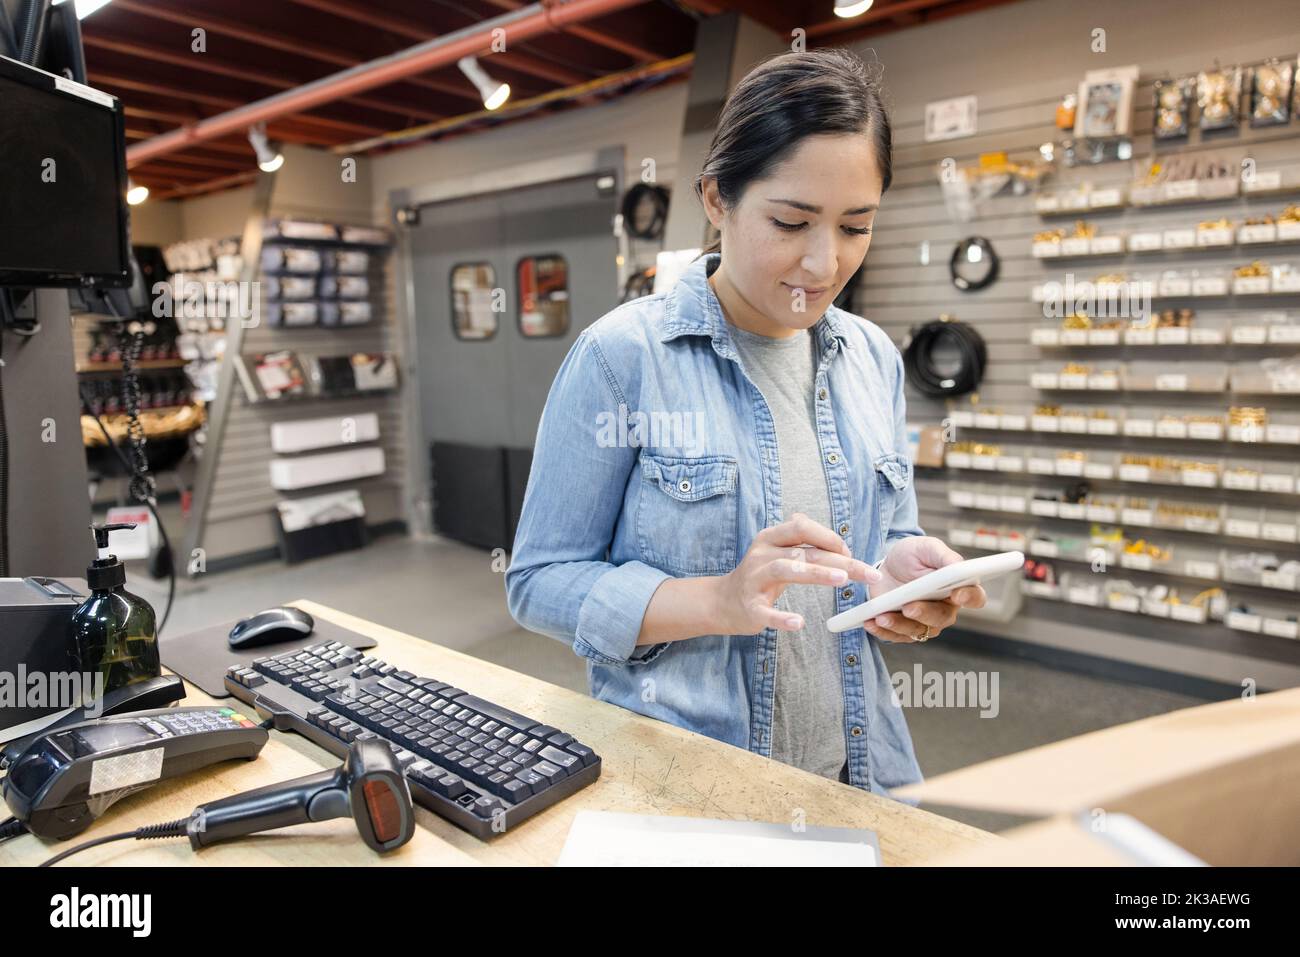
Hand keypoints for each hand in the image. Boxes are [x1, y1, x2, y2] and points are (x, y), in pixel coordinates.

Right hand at [714, 513, 882, 633]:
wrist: (722, 601)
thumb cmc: (757, 576)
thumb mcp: (774, 551)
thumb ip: (798, 540)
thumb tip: (824, 531)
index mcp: (769, 539)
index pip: (802, 527)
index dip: (829, 537)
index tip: (851, 554)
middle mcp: (761, 555)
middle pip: (804, 552)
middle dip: (840, 560)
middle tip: (869, 573)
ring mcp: (754, 580)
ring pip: (786, 570)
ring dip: (816, 574)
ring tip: (842, 579)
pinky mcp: (750, 607)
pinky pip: (766, 612)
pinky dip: (781, 618)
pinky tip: (799, 623)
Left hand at [865, 536, 985, 642]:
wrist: (885, 567)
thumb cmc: (911, 556)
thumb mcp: (926, 548)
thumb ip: (944, 556)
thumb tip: (959, 565)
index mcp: (958, 587)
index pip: (975, 597)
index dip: (969, 597)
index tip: (958, 594)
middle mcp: (945, 609)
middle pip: (942, 618)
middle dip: (925, 613)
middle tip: (909, 607)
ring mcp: (925, 622)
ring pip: (918, 630)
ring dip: (899, 625)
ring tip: (882, 616)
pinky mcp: (905, 629)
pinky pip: (896, 636)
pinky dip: (883, 631)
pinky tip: (870, 622)